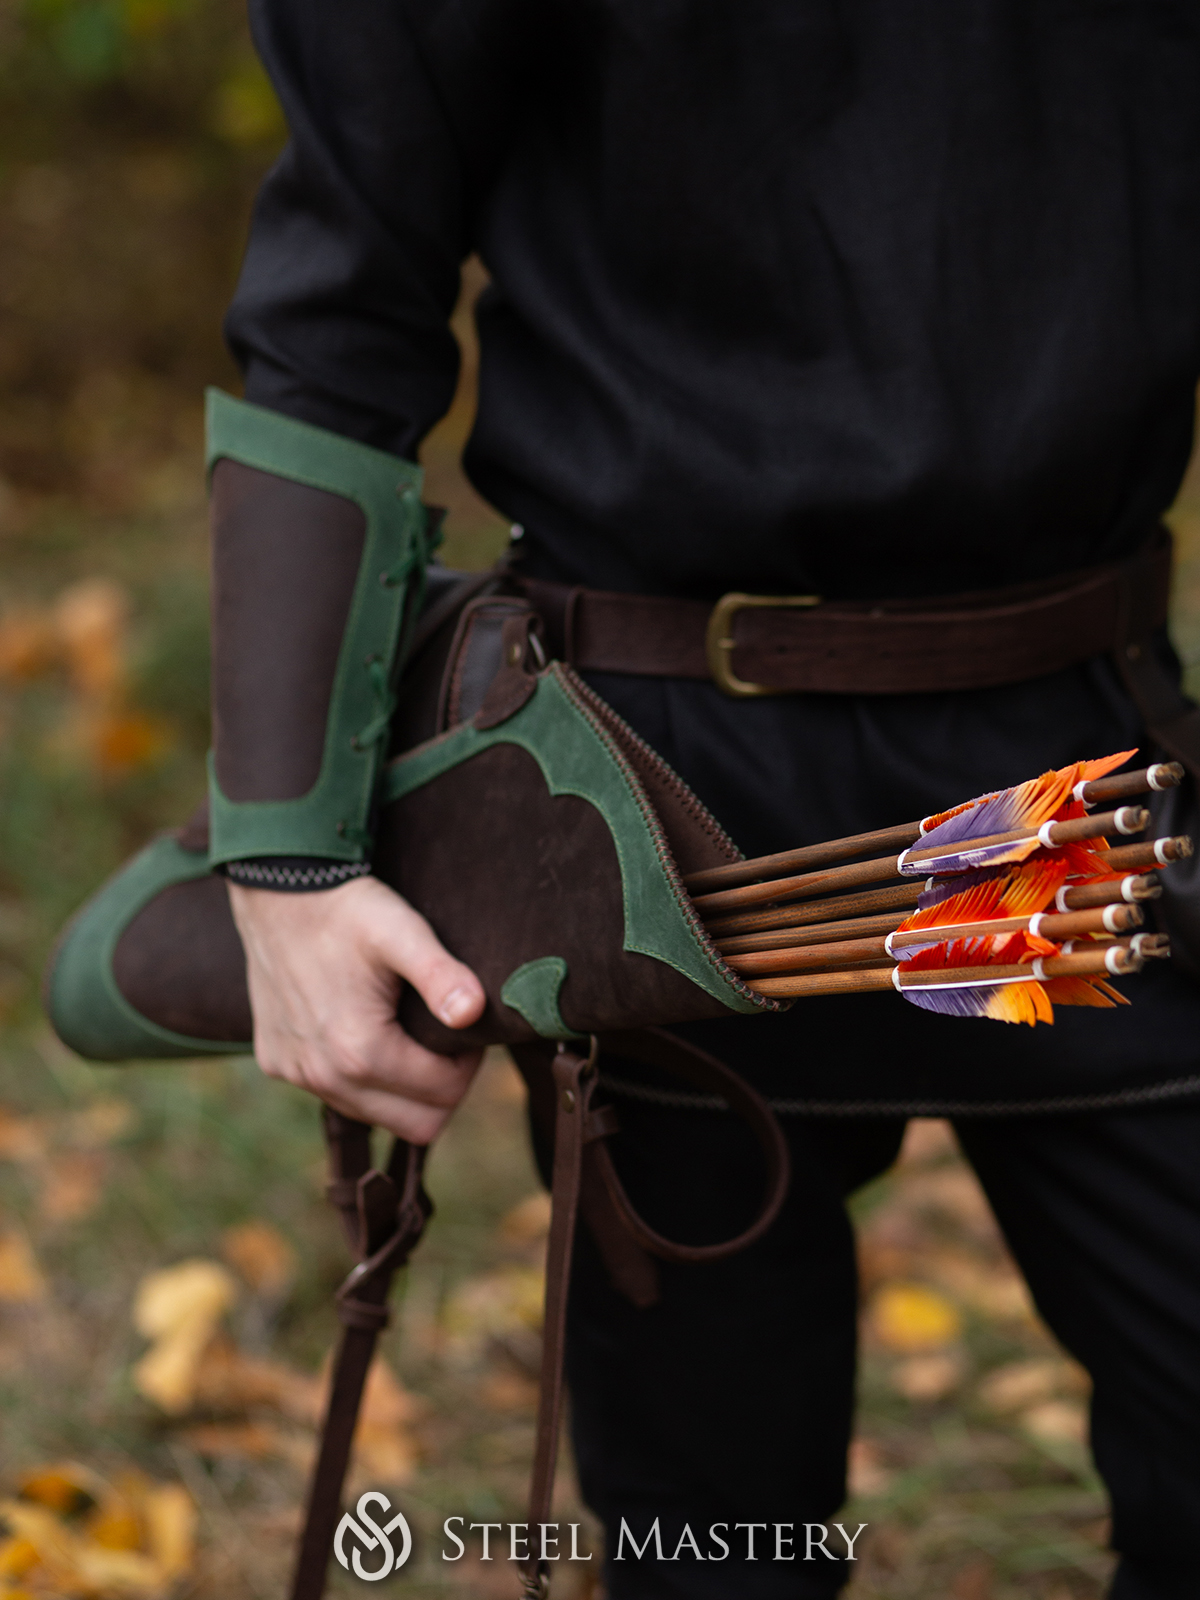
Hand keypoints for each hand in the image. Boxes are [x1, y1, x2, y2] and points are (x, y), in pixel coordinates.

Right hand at [228, 875, 485, 1142]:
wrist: (277, 888)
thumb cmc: (348, 908)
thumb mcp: (402, 932)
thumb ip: (440, 975)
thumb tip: (474, 1012)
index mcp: (360, 1051)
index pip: (444, 1095)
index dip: (467, 1064)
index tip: (463, 1025)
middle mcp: (323, 1076)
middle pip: (416, 1124)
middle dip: (441, 1087)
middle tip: (443, 1037)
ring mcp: (295, 1074)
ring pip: (375, 1115)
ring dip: (402, 1088)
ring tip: (407, 1033)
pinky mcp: (276, 1063)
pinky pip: (335, 1096)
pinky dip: (360, 1079)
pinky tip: (364, 1032)